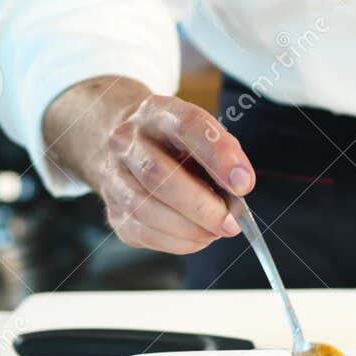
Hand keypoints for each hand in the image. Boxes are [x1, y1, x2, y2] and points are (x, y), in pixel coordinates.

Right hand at [42, 75, 255, 253]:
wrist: (122, 142)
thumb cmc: (172, 142)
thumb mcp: (201, 132)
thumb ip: (223, 155)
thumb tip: (238, 190)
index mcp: (156, 113)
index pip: (187, 127)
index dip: (218, 157)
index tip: (243, 184)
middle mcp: (127, 140)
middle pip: (158, 175)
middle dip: (201, 206)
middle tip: (231, 222)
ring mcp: (113, 176)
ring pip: (145, 209)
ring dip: (189, 228)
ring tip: (216, 231)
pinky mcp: (112, 209)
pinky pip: (142, 232)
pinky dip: (177, 242)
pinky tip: (197, 237)